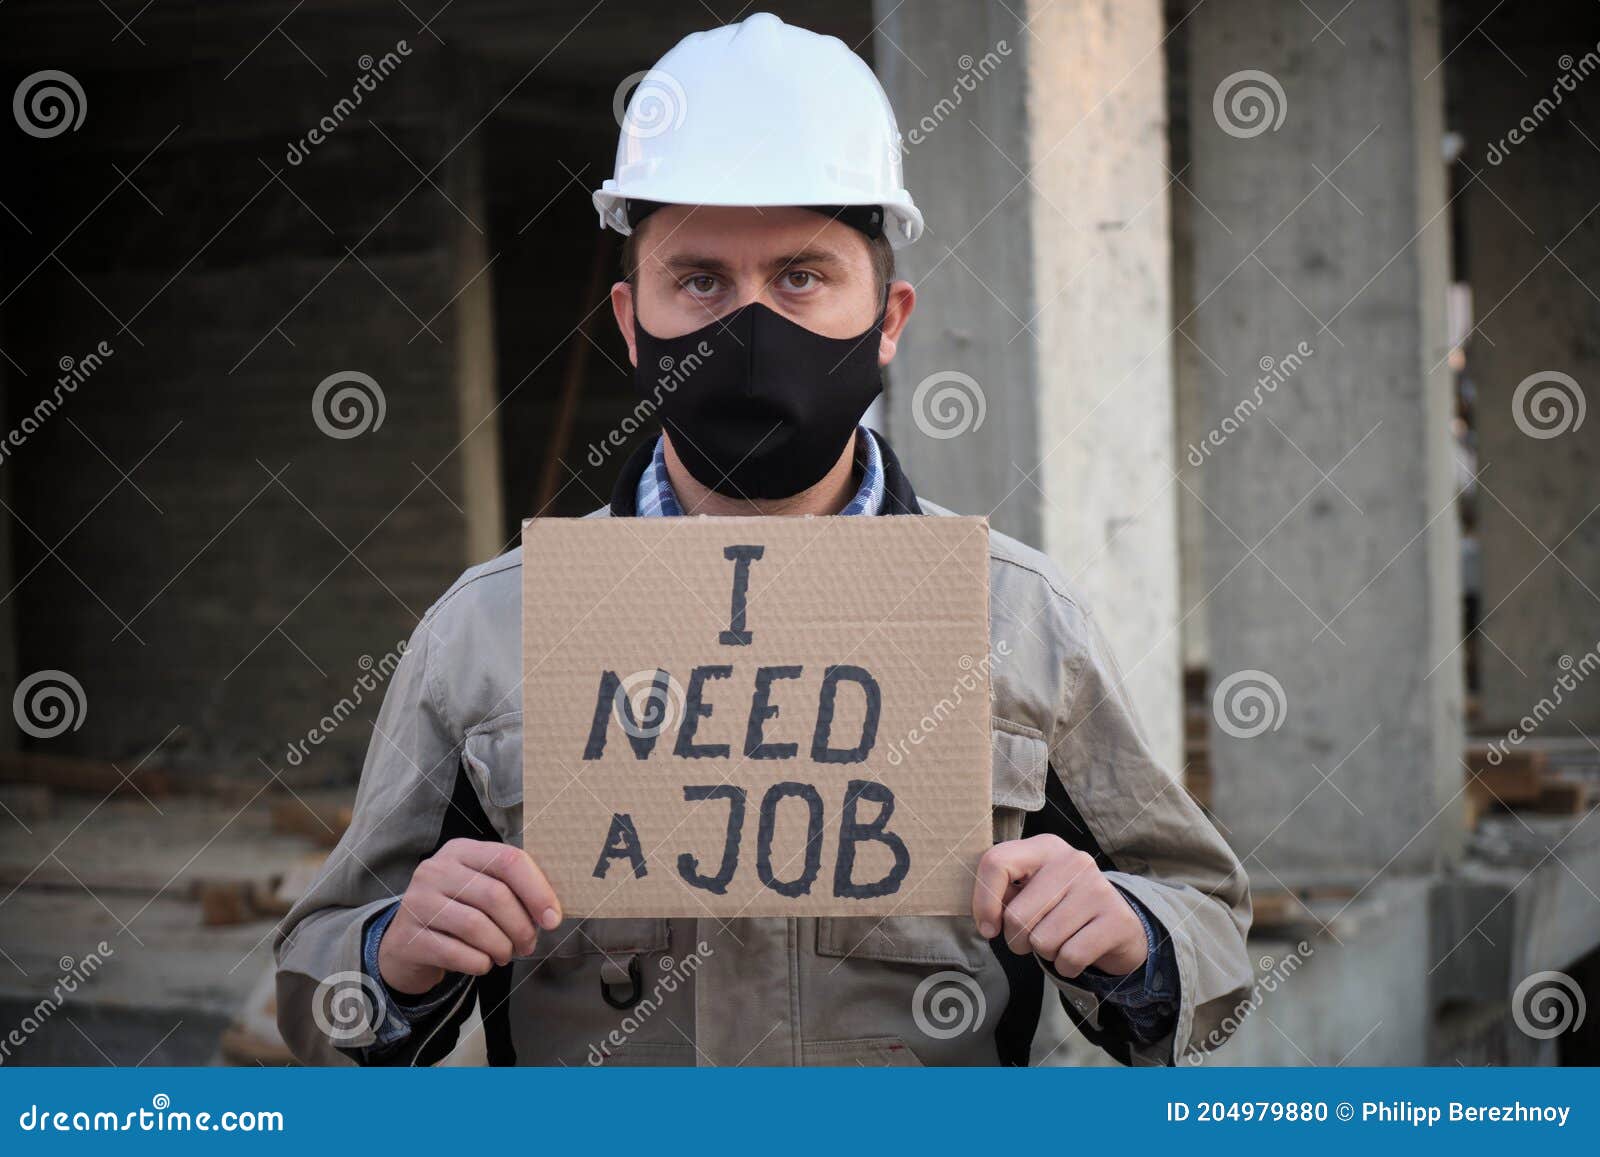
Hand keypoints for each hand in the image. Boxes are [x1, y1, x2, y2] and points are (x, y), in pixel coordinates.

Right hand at [378, 838, 561, 994]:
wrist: (406, 943)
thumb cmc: (458, 912)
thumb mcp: (481, 888)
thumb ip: (513, 890)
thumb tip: (551, 912)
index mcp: (461, 851)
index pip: (509, 860)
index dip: (537, 891)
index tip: (553, 919)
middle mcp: (436, 870)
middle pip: (495, 895)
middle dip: (521, 927)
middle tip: (528, 945)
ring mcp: (417, 902)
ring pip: (476, 926)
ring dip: (501, 947)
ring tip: (506, 955)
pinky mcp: (409, 937)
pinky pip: (455, 953)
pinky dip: (479, 963)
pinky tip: (483, 963)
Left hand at [972, 834, 1147, 977]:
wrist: (1117, 925)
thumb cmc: (1061, 907)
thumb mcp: (1032, 890)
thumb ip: (1004, 894)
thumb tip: (987, 921)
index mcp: (1044, 847)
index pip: (996, 863)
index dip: (983, 902)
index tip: (989, 928)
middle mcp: (1073, 861)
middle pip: (1017, 916)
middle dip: (1017, 940)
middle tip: (1031, 938)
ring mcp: (1097, 888)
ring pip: (1043, 941)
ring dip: (1044, 953)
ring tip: (1059, 941)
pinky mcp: (1117, 919)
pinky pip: (1070, 957)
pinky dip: (1066, 966)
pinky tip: (1076, 954)